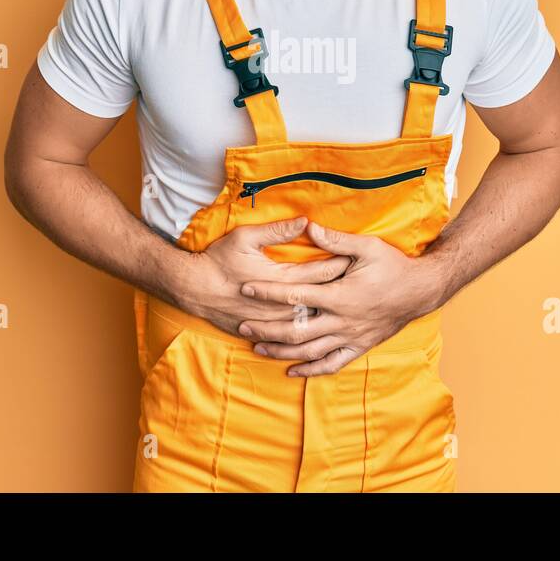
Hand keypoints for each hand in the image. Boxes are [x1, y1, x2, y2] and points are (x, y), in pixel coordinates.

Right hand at [180, 216, 351, 338]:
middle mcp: (282, 304)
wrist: (194, 289)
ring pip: (312, 322)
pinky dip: (312, 336)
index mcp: (282, 279)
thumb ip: (278, 231)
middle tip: (365, 285)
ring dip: (331, 315)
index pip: (321, 271)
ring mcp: (274, 321)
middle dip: (343, 291)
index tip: (358, 258)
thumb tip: (305, 221)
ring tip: (352, 310)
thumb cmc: (219, 260)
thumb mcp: (245, 238)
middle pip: (323, 299)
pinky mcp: (265, 331)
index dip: (341, 263)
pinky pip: (294, 339)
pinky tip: (325, 333)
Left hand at [235, 220, 443, 376]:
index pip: (295, 294)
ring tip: (257, 346)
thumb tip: (308, 226)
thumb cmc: (394, 266)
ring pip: (309, 350)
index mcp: (340, 295)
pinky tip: (292, 370)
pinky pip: (331, 364)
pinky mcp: (359, 346)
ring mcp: (350, 337)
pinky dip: (310, 369)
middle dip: (266, 327)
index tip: (247, 288)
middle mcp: (342, 321)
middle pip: (295, 329)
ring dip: (281, 350)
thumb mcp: (368, 247)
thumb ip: (336, 240)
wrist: (422, 291)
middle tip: (243, 324)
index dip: (268, 291)